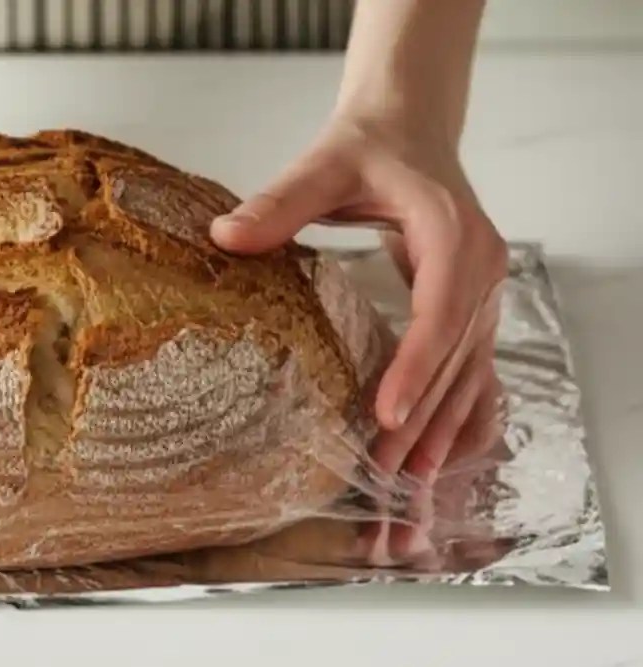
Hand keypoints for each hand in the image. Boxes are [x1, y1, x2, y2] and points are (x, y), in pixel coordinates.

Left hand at [209, 115, 507, 563]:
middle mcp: (481, 272)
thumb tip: (224, 235)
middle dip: (424, 425)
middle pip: (456, 360)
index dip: (416, 366)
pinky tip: (436, 468)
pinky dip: (456, 422)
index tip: (388, 416)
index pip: (441, 312)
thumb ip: (279, 202)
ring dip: (442, 437)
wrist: (412, 130)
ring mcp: (483, 296)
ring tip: (409, 495)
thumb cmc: (370, 148)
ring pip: (469, 378)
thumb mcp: (324, 166)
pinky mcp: (471, 312)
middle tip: (387, 483)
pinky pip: (473, 376)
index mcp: (452, 236)